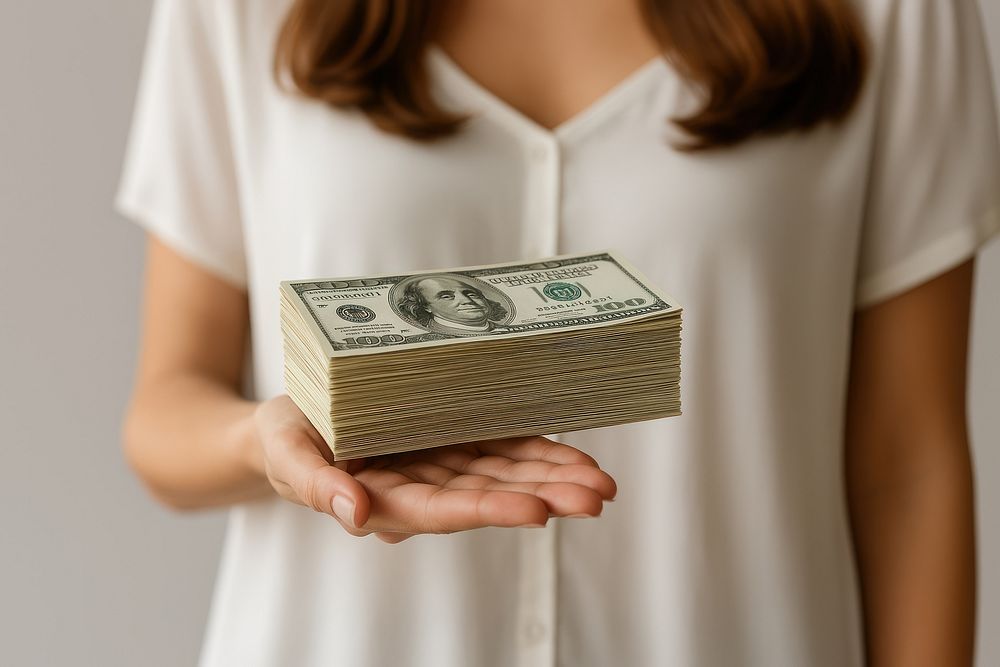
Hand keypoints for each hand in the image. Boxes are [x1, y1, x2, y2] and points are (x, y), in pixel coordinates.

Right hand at [252, 395, 616, 542]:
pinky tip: (575, 456)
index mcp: (385, 499)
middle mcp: (423, 487)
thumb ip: (315, 484)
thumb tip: (355, 511)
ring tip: (600, 483)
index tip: (537, 511)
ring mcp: (442, 463)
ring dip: (553, 477)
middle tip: (595, 496)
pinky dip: (538, 450)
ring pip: (505, 474)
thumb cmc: (286, 440)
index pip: (444, 510)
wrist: (294, 422)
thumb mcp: (287, 456)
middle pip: (490, 496)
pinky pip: (501, 447)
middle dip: (544, 496)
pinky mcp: (453, 439)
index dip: (491, 510)